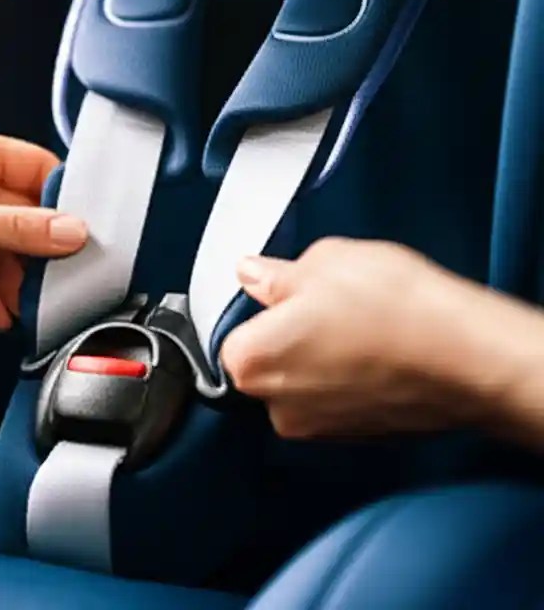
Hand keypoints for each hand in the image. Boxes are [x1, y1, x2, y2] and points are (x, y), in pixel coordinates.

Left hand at [0, 125, 87, 327]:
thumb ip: (15, 228)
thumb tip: (71, 229)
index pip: (34, 168)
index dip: (62, 199)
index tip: (89, 231)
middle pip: (23, 216)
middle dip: (41, 250)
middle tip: (67, 278)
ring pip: (2, 253)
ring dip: (16, 281)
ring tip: (30, 306)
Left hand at [220, 238, 490, 438]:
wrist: (469, 357)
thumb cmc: (396, 310)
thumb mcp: (323, 261)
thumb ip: (275, 274)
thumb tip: (253, 274)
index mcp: (250, 361)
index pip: (231, 334)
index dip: (262, 311)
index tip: (288, 297)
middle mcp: (275, 406)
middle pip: (266, 364)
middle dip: (290, 337)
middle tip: (331, 308)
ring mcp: (317, 429)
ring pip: (304, 384)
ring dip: (323, 359)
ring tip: (364, 330)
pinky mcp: (357, 438)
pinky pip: (338, 401)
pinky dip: (352, 380)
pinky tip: (381, 353)